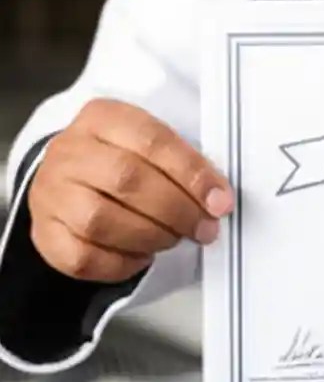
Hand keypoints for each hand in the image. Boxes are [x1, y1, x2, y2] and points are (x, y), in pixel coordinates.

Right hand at [27, 99, 233, 282]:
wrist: (71, 181)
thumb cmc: (124, 162)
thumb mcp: (153, 145)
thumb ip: (184, 164)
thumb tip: (217, 199)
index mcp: (103, 118)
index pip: (153, 140)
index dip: (192, 174)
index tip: (220, 202)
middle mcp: (70, 152)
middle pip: (127, 180)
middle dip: (177, 210)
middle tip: (204, 228)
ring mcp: (51, 193)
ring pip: (101, 221)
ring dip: (151, 237)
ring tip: (173, 238)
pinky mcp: (45, 233)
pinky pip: (84, 258)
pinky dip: (122, 263)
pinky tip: (142, 255)